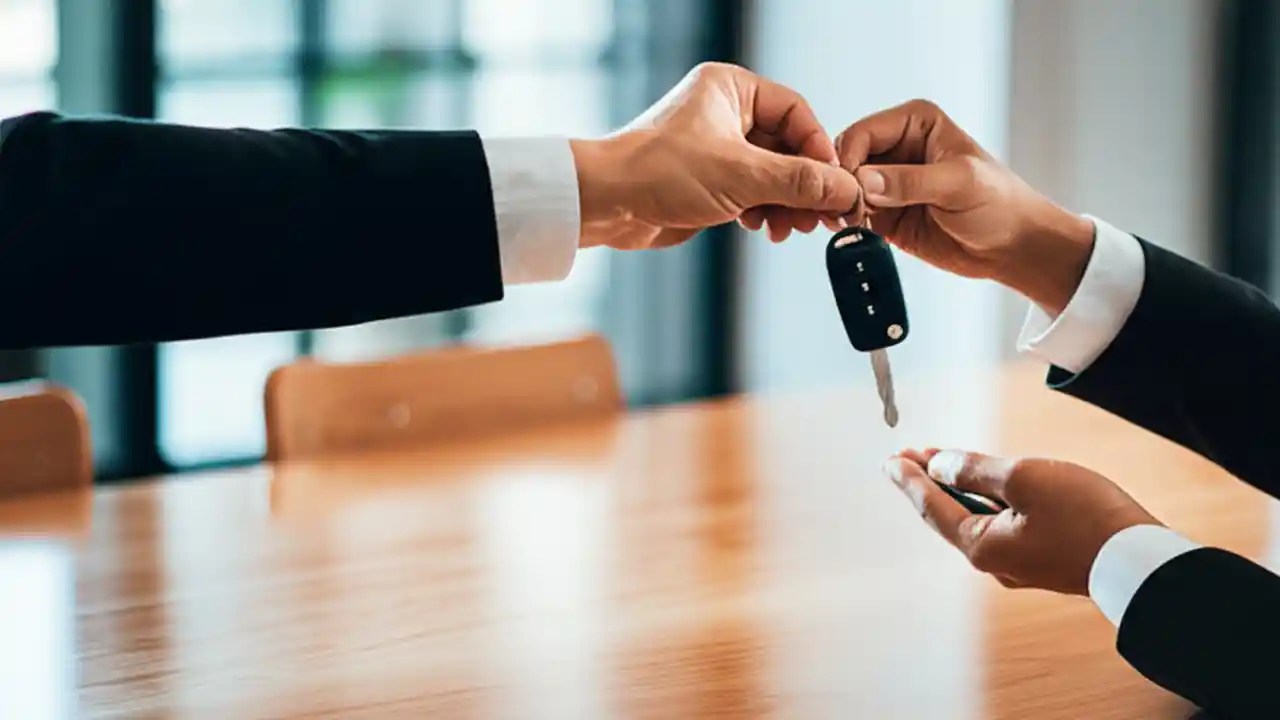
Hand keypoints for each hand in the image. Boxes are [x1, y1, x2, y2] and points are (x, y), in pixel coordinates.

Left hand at [571, 63, 859, 249]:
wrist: (607, 204)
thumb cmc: (659, 171)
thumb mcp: (742, 175)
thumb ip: (799, 181)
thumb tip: (845, 188)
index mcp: (731, 88)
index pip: (796, 112)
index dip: (818, 149)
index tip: (833, 183)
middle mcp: (725, 112)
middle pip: (787, 146)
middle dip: (804, 184)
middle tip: (819, 215)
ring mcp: (716, 147)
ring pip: (771, 173)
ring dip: (786, 202)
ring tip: (791, 228)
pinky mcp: (708, 180)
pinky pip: (752, 191)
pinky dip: (764, 210)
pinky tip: (766, 229)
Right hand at [835, 100, 1095, 314]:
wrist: (1012, 247)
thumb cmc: (999, 204)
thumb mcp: (959, 184)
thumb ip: (910, 181)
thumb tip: (864, 181)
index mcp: (915, 123)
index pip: (863, 133)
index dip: (850, 159)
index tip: (850, 189)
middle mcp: (896, 148)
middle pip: (847, 160)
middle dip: (841, 185)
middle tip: (845, 211)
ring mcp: (888, 183)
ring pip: (845, 189)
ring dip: (841, 207)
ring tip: (847, 224)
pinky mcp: (884, 214)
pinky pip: (852, 215)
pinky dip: (847, 224)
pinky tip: (852, 233)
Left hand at [883, 448, 1160, 594]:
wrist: (1141, 563)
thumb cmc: (1085, 517)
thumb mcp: (1023, 479)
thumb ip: (974, 471)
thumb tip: (939, 466)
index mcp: (981, 545)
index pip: (931, 507)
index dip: (909, 480)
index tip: (890, 460)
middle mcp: (994, 561)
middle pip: (949, 515)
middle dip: (928, 483)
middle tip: (908, 456)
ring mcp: (1019, 562)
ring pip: (975, 519)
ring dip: (956, 489)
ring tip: (939, 462)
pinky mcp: (1043, 557)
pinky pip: (1000, 524)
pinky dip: (984, 500)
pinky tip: (985, 486)